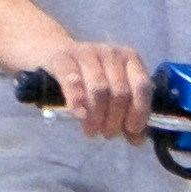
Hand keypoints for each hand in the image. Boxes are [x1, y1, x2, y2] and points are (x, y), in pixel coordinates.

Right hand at [0, 0, 155, 135]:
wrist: (49, 53)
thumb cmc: (85, 78)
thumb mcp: (108, 91)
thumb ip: (124, 113)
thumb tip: (137, 139)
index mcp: (128, 58)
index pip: (141, 86)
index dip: (139, 111)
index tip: (132, 132)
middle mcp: (110, 52)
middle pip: (120, 92)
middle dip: (115, 120)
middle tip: (106, 134)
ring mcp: (86, 52)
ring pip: (99, 90)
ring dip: (97, 116)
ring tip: (91, 132)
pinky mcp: (63, 58)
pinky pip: (73, 82)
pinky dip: (78, 102)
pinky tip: (79, 116)